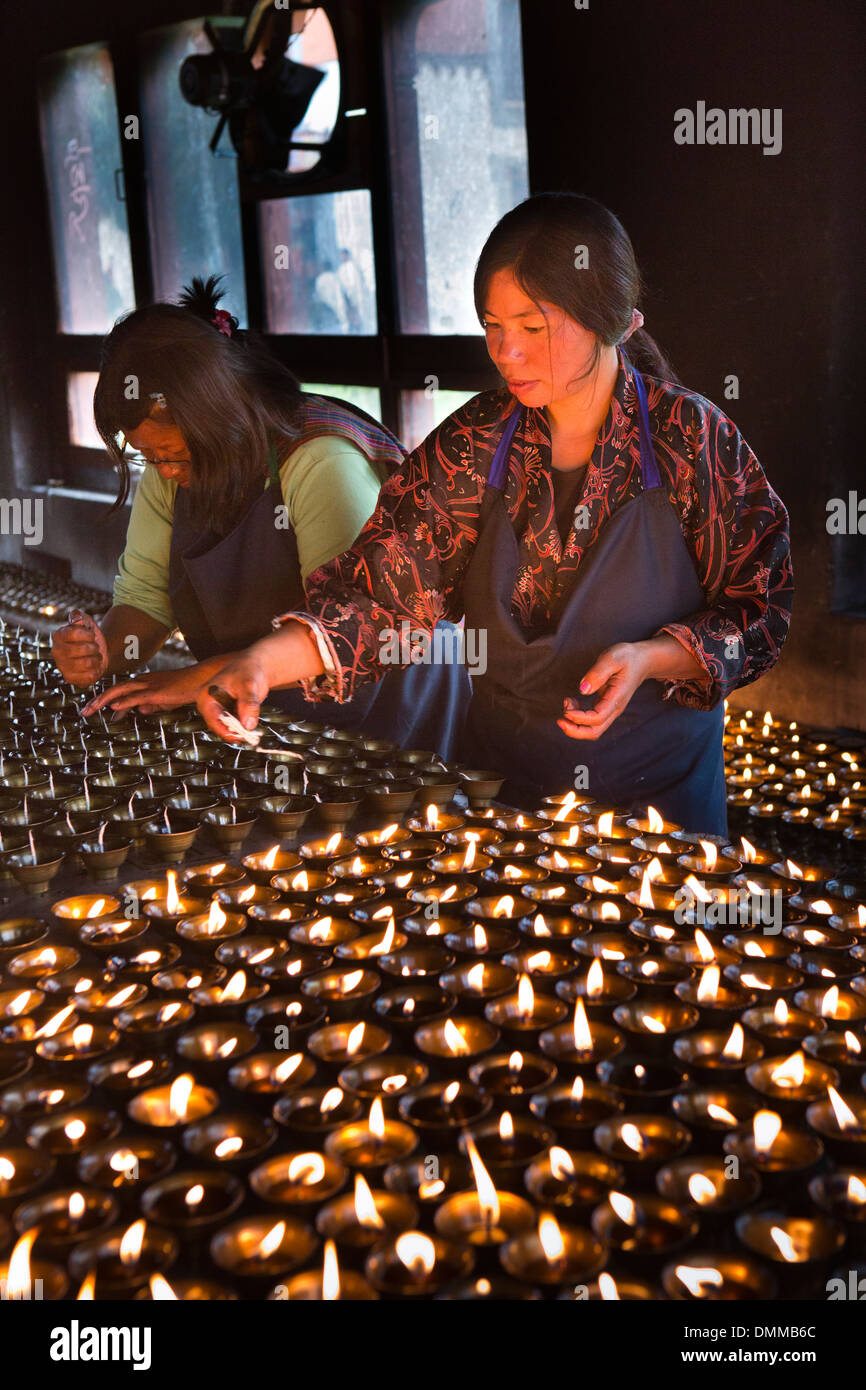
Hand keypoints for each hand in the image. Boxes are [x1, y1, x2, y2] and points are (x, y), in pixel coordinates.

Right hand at [52, 610, 108, 686]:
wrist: (97, 653)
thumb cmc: (89, 637)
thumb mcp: (86, 622)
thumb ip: (79, 616)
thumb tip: (75, 617)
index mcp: (58, 636)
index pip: (74, 633)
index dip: (88, 634)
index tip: (92, 635)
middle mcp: (56, 652)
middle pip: (81, 649)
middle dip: (94, 647)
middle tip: (95, 647)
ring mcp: (62, 666)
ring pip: (86, 663)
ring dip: (96, 659)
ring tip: (95, 657)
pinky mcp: (70, 679)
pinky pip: (88, 676)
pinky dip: (95, 671)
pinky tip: (93, 667)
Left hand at [80, 665, 205, 716]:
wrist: (200, 681)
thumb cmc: (186, 690)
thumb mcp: (166, 700)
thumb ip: (153, 704)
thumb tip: (140, 711)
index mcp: (144, 682)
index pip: (120, 690)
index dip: (106, 700)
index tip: (95, 709)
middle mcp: (143, 681)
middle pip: (114, 688)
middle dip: (97, 700)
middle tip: (84, 711)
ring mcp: (148, 685)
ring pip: (119, 691)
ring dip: (103, 700)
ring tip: (90, 710)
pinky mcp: (156, 692)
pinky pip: (135, 697)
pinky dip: (123, 702)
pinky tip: (113, 708)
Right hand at [197, 655, 270, 738]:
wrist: (254, 666)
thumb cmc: (248, 670)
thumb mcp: (248, 686)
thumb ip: (248, 704)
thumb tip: (248, 725)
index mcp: (206, 697)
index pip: (213, 721)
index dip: (227, 732)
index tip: (243, 736)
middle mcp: (208, 705)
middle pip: (219, 727)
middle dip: (235, 732)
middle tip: (251, 736)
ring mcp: (217, 709)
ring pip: (227, 727)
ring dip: (239, 731)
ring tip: (253, 730)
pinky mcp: (226, 712)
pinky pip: (233, 725)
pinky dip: (242, 727)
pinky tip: (251, 723)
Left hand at [557, 642, 648, 740]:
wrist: (642, 661)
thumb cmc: (628, 658)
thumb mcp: (613, 658)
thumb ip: (598, 673)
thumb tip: (583, 689)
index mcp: (616, 698)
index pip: (597, 718)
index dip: (579, 717)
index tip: (566, 708)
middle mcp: (614, 709)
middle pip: (594, 732)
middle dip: (575, 730)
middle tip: (560, 719)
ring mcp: (610, 710)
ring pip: (592, 729)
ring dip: (575, 724)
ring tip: (567, 703)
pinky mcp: (605, 707)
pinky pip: (590, 721)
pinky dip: (577, 717)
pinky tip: (571, 703)